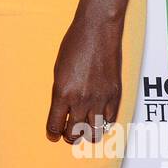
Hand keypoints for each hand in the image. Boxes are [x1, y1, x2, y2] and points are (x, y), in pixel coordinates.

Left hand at [46, 15, 122, 145]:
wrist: (97, 30)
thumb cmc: (74, 45)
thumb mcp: (58, 70)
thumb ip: (60, 93)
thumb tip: (62, 111)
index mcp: (62, 93)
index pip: (55, 126)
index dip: (53, 134)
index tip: (53, 135)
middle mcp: (81, 100)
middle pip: (74, 134)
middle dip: (69, 136)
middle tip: (68, 133)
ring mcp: (100, 99)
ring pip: (95, 133)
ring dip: (88, 134)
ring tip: (84, 129)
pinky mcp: (115, 95)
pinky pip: (110, 121)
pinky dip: (103, 123)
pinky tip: (98, 118)